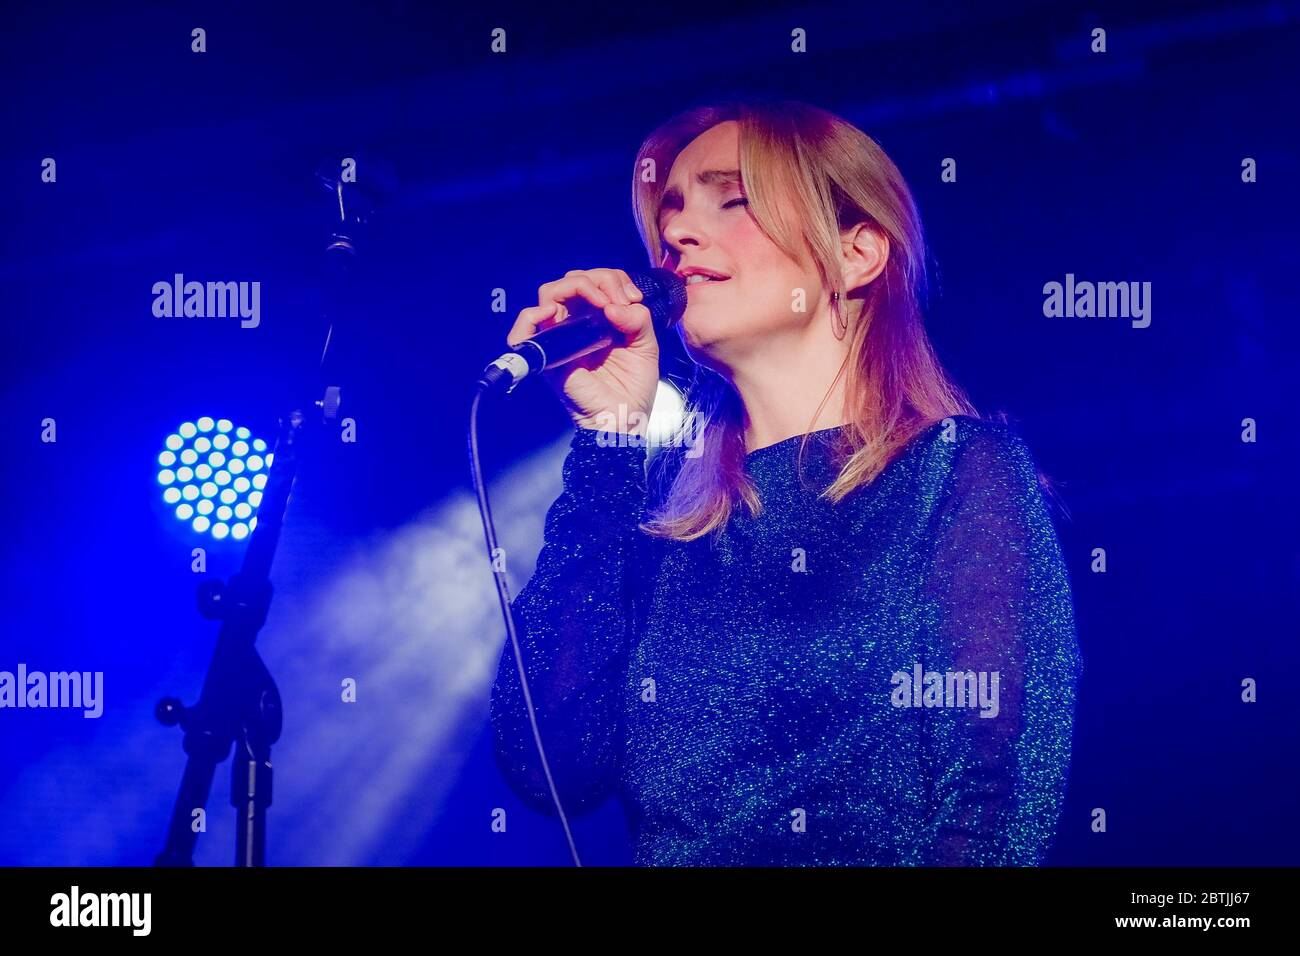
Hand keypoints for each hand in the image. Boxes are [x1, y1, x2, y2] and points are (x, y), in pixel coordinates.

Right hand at [506, 268, 659, 432]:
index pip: (595, 280)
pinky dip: (532, 315)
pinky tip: (556, 313)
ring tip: (600, 302)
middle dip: (601, 278)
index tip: (632, 298)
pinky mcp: (548, 356)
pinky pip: (524, 330)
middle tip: (620, 299)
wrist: (624, 420)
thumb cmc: (633, 389)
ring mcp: (560, 338)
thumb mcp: (646, 346)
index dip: (614, 279)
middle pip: (572, 279)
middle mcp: (577, 324)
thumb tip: (612, 305)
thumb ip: (638, 320)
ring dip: (577, 286)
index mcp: (599, 319)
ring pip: (550, 293)